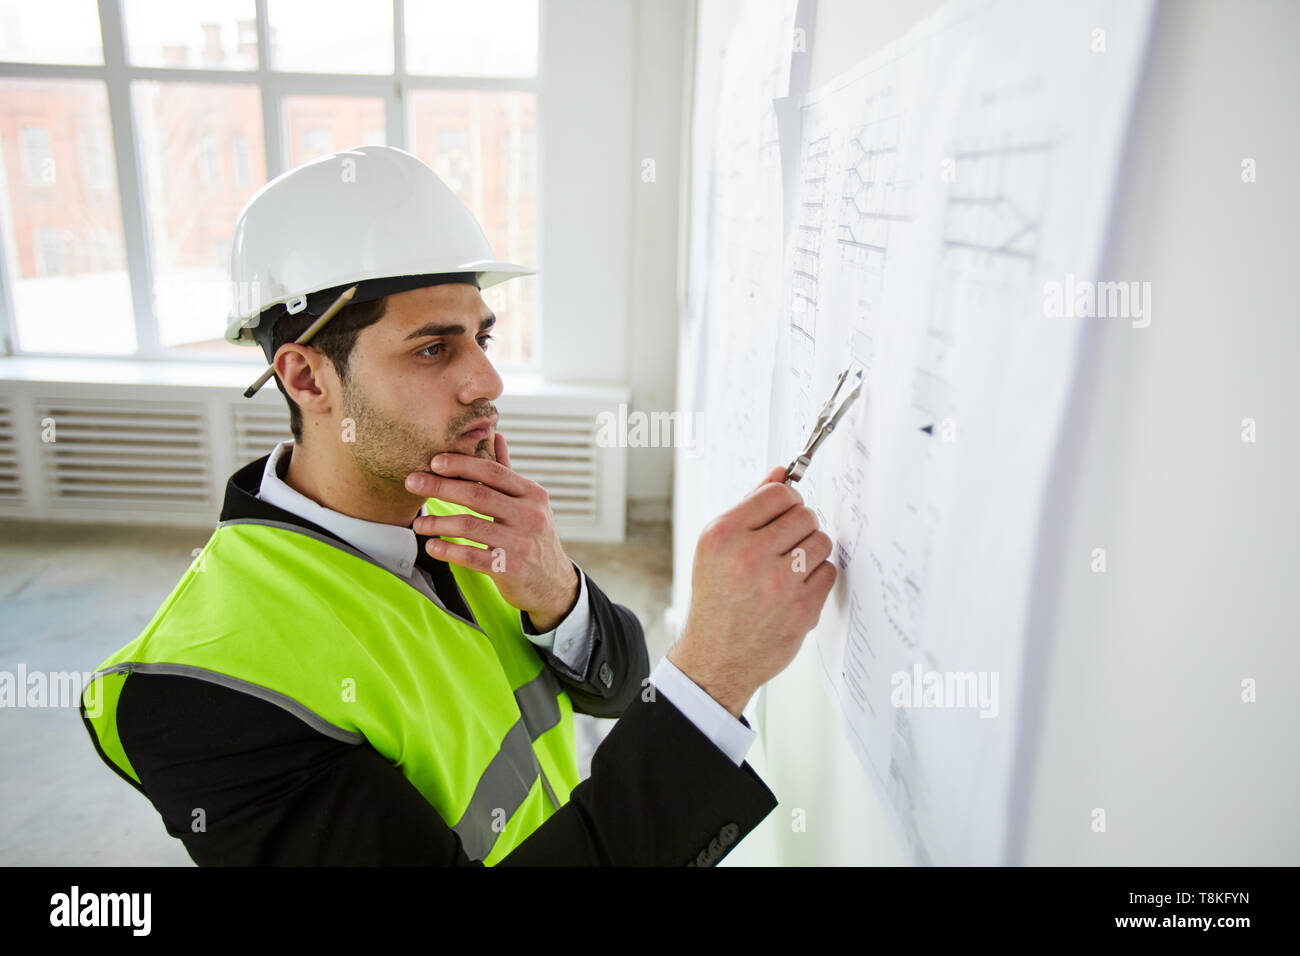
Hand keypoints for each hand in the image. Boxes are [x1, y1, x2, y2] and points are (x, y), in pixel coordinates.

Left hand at [405, 432, 579, 630]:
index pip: (492, 472)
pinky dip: (447, 549)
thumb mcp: (529, 503)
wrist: (554, 583)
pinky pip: (471, 556)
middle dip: (440, 486)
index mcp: (532, 494)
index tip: (434, 462)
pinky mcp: (510, 569)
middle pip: (477, 495)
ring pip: (469, 525)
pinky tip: (432, 546)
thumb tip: (497, 435)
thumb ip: (508, 472)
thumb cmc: (534, 537)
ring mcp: (521, 543)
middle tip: (412, 482)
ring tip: (419, 523)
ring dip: (438, 522)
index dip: (461, 464)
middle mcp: (529, 516)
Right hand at [668, 465, 836, 717]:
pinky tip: (795, 588)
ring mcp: (779, 584)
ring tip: (789, 566)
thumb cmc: (717, 598)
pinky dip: (816, 577)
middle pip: (805, 514)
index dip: (786, 500)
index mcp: (724, 535)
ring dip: (810, 550)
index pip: (778, 493)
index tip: (784, 511)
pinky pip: (829, 571)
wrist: (717, 656)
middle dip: (799, 525)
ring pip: (821, 541)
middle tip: (784, 544)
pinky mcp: (803, 609)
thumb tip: (781, 472)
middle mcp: (750, 557)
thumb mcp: (716, 547)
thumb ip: (750, 506)